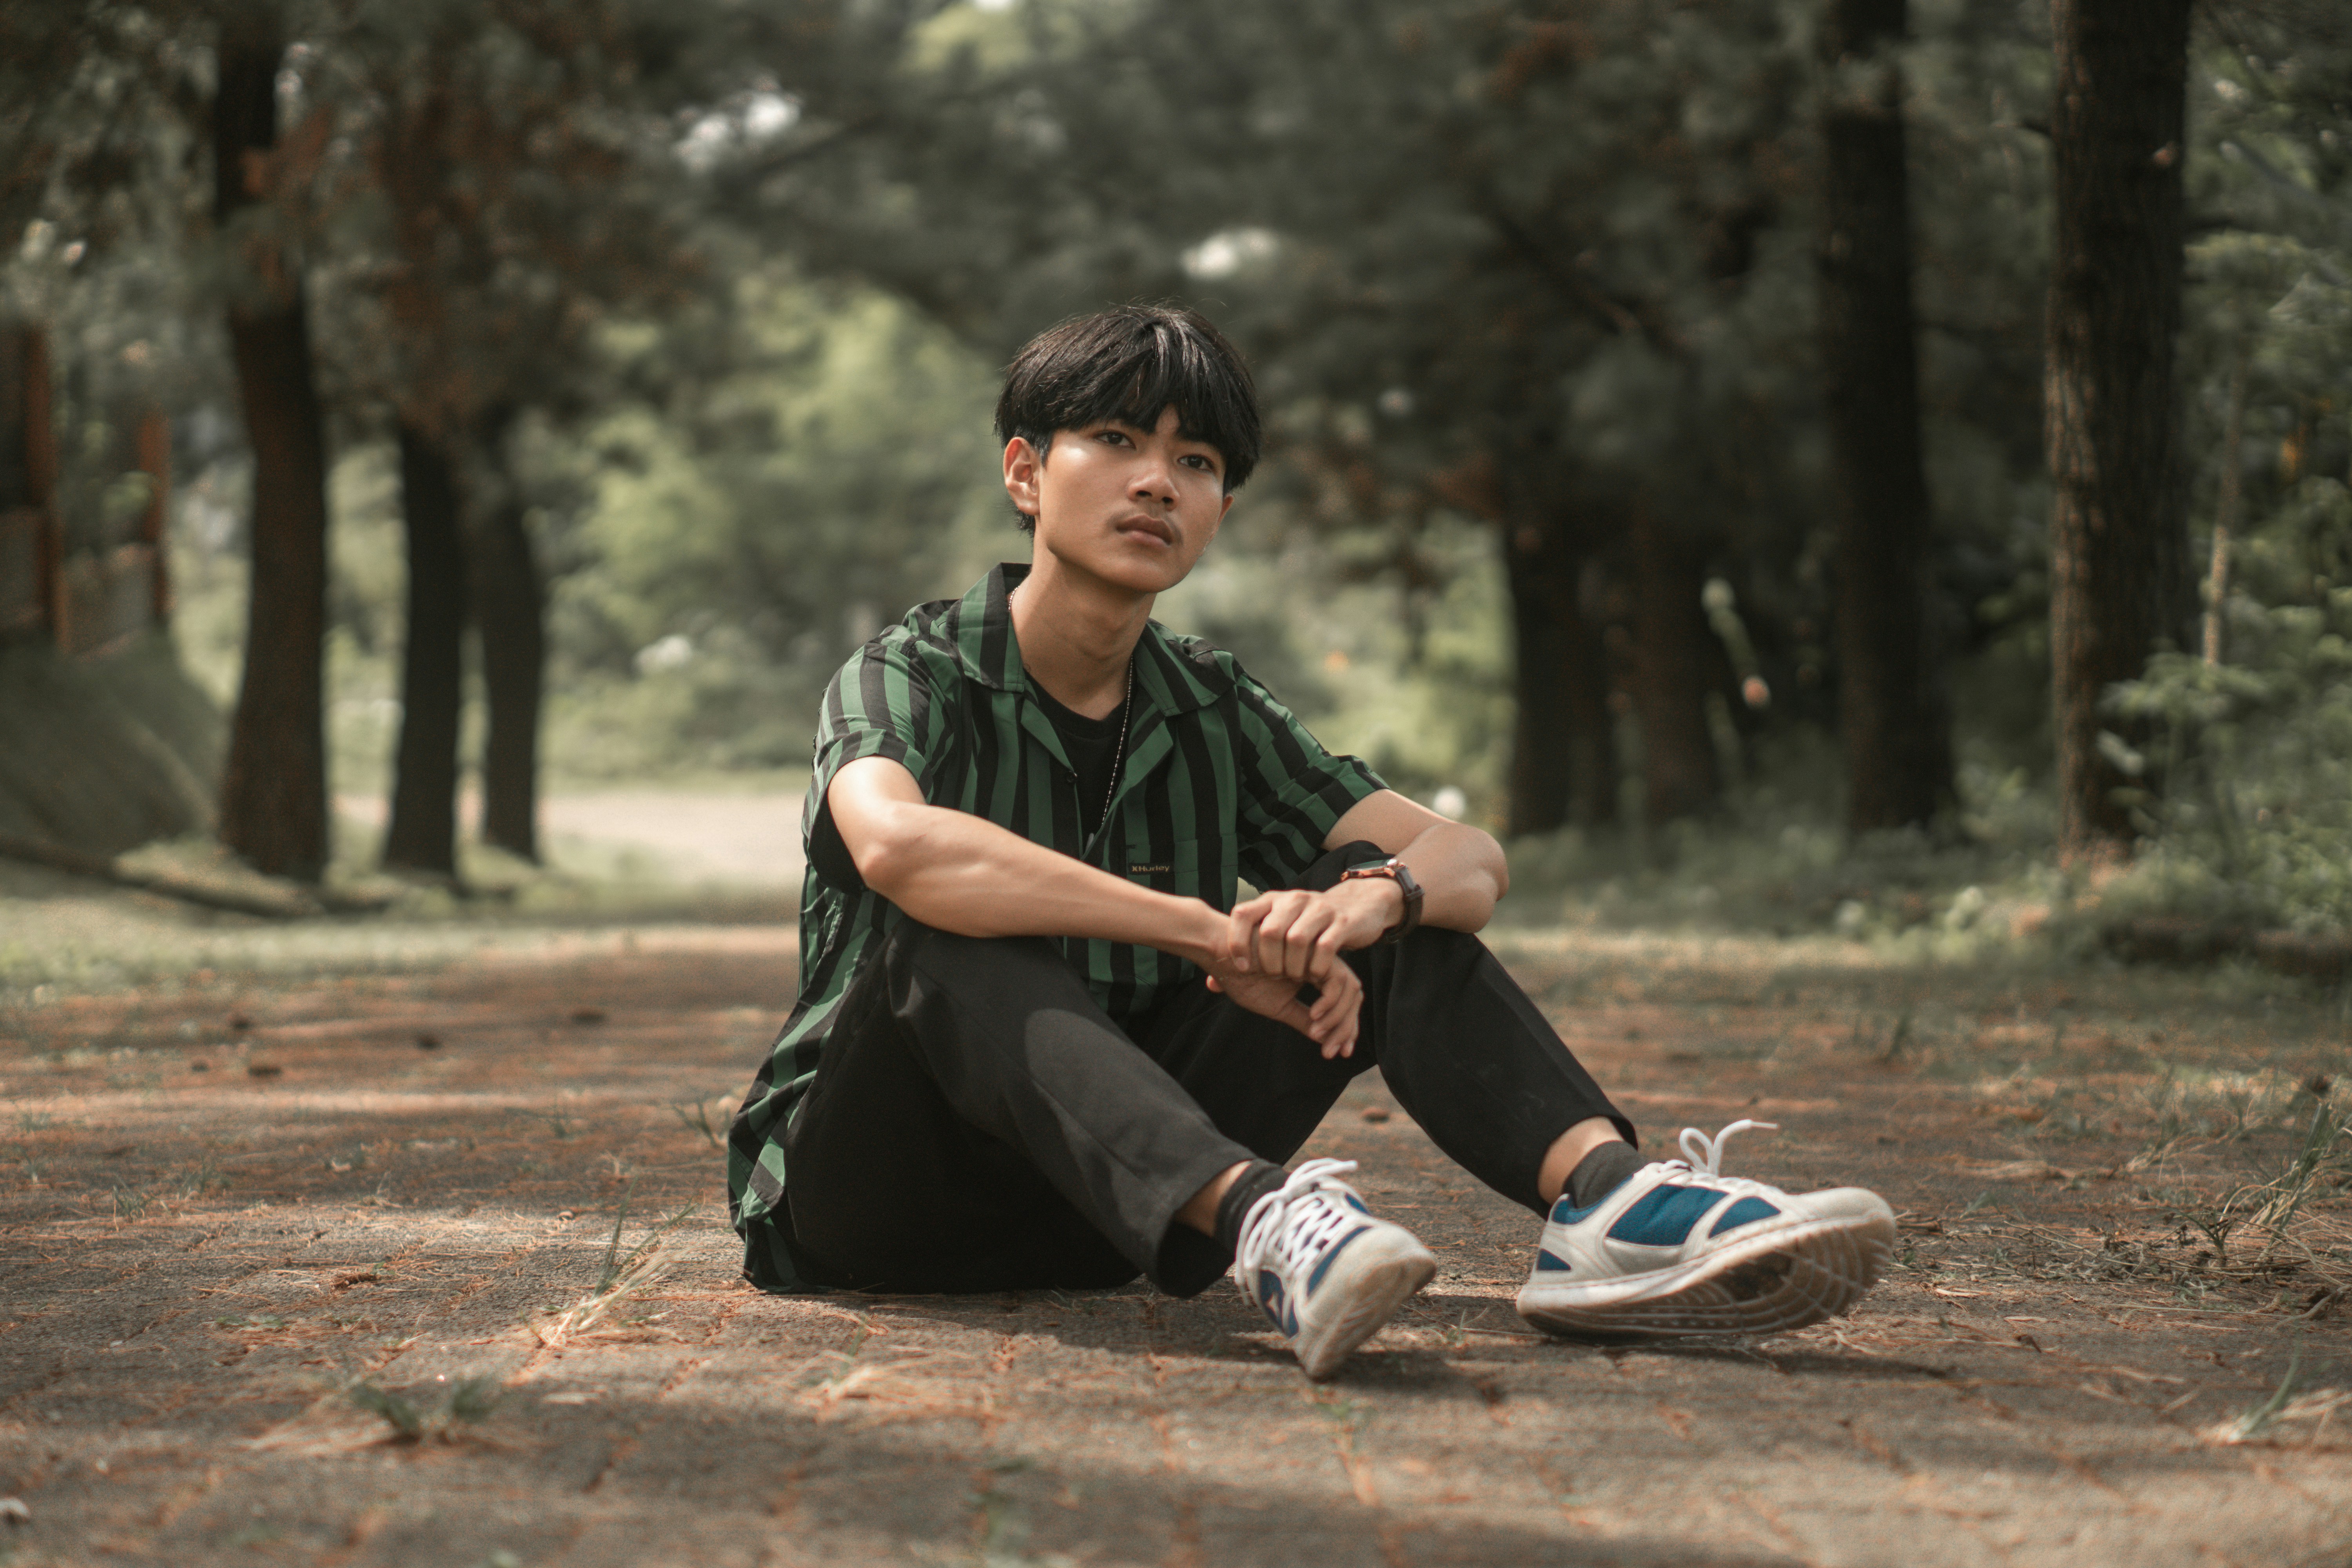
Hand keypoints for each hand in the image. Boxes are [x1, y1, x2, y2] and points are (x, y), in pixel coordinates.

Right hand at [1204, 945, 1364, 1057]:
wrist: (1221, 954)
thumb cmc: (1244, 976)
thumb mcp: (1278, 1006)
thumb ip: (1303, 1019)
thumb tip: (1324, 1039)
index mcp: (1315, 972)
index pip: (1344, 998)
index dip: (1346, 1026)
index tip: (1339, 1051)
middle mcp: (1321, 961)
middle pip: (1353, 993)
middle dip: (1348, 1025)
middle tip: (1336, 1051)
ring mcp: (1319, 954)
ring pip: (1349, 986)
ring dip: (1339, 1017)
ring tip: (1320, 1036)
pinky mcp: (1313, 950)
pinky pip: (1336, 979)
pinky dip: (1329, 1001)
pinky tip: (1313, 1015)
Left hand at [1223, 881, 1401, 985]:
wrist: (1358, 905)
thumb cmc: (1308, 928)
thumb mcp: (1277, 931)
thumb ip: (1247, 954)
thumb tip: (1211, 984)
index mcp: (1273, 901)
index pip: (1243, 913)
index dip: (1237, 941)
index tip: (1242, 968)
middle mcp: (1293, 900)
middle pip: (1270, 931)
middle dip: (1268, 960)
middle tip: (1273, 976)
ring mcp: (1319, 909)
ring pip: (1297, 939)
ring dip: (1292, 966)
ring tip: (1293, 978)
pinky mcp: (1342, 922)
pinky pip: (1326, 947)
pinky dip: (1317, 966)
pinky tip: (1314, 976)